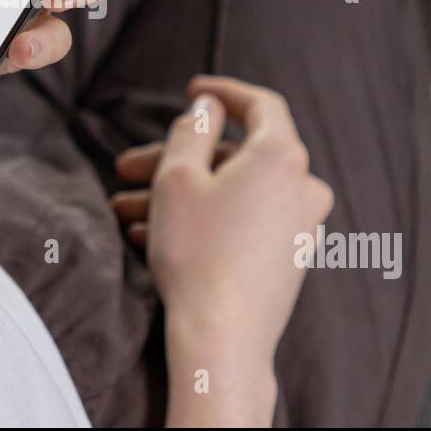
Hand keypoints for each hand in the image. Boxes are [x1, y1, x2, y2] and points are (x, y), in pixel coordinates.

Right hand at [112, 75, 332, 425]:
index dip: (223, 92)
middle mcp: (303, 188)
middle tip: (127, 171)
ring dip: (180, 196)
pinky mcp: (290, 258)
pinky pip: (243, 222)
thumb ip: (193, 130)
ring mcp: (301, 226)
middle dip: (177, 161)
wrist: (222, 340)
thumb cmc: (196, 254)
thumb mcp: (178, 178)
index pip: (260, 105)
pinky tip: (153, 236)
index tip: (193, 90)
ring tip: (127, 212)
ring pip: (232, 193)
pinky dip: (203, 220)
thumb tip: (209, 110)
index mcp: (282, 157)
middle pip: (235, 156)